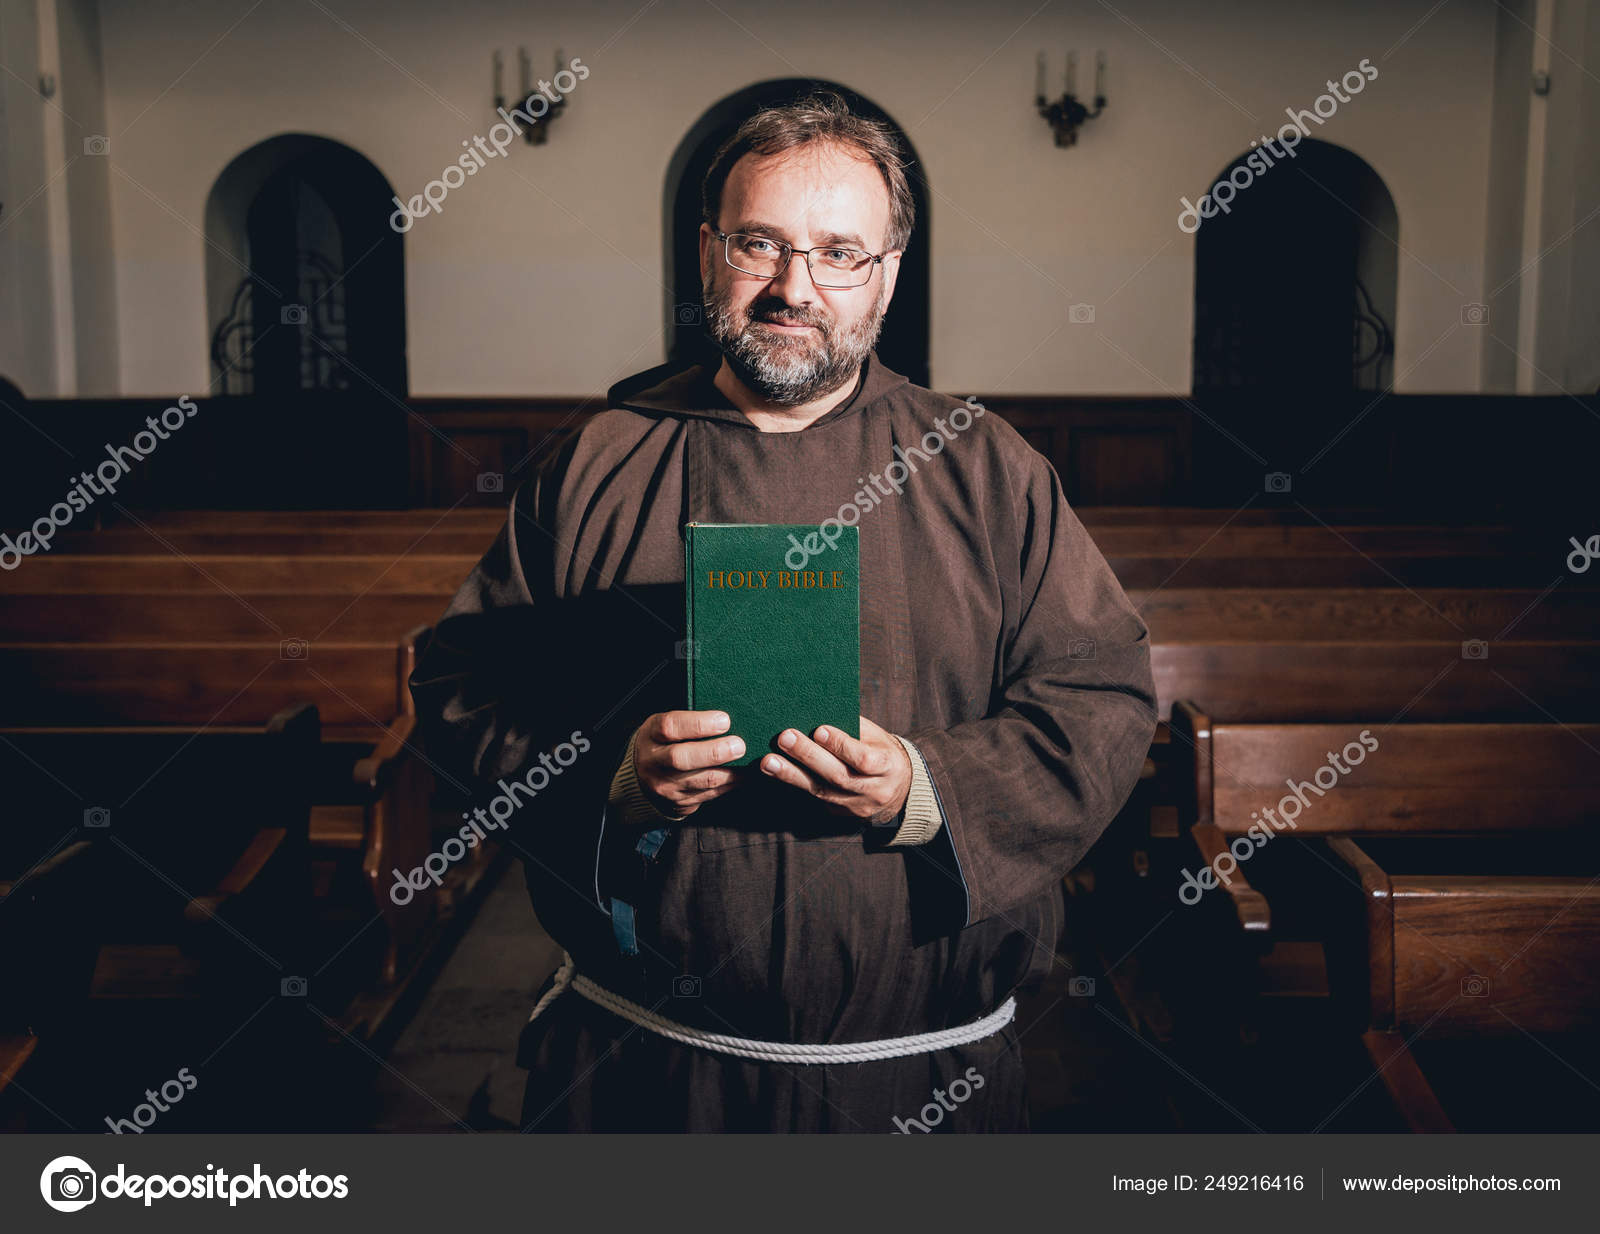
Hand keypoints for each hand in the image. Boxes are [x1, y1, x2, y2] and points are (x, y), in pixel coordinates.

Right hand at [632, 710, 745, 818]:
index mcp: (652, 735)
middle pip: (682, 758)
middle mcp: (655, 762)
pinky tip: (742, 776)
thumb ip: (688, 722)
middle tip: (739, 745)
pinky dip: (729, 785)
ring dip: (730, 773)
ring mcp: (666, 786)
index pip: (671, 727)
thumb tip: (727, 720)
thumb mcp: (664, 726)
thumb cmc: (662, 743)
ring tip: (748, 762)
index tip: (724, 721)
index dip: (699, 724)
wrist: (641, 778)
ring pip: (701, 781)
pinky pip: (709, 794)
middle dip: (715, 752)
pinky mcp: (680, 803)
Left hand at [757, 716, 910, 824]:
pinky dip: (793, 782)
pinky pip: (813, 797)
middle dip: (809, 756)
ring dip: (791, 774)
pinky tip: (774, 771)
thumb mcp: (877, 737)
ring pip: (821, 791)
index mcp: (887, 767)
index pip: (864, 759)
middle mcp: (872, 790)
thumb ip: (853, 727)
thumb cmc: (881, 752)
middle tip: (784, 737)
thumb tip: (818, 710)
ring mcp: (855, 806)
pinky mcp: (838, 813)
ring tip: (768, 761)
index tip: (819, 729)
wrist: (897, 790)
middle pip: (838, 776)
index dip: (841, 745)